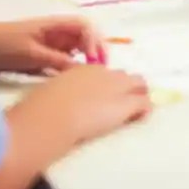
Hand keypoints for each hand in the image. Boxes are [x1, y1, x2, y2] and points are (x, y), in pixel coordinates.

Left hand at [0, 17, 101, 73]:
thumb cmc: (2, 44)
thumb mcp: (31, 54)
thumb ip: (58, 60)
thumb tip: (84, 69)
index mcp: (54, 25)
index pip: (84, 27)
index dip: (94, 40)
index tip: (93, 60)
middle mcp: (55, 33)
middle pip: (84, 38)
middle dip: (95, 51)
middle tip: (101, 70)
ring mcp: (48, 46)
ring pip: (75, 52)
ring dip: (84, 62)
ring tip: (91, 78)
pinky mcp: (40, 59)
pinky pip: (62, 64)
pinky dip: (70, 71)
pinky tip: (72, 82)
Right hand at [25, 65, 151, 142]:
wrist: (55, 114)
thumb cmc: (44, 105)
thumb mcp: (51, 92)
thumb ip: (61, 93)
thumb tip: (60, 102)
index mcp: (83, 70)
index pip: (103, 74)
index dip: (106, 86)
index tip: (102, 97)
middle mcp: (103, 73)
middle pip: (123, 76)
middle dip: (127, 87)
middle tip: (123, 102)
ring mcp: (117, 87)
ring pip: (139, 84)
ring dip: (138, 95)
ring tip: (136, 110)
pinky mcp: (125, 104)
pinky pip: (143, 103)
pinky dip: (144, 110)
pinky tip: (140, 118)